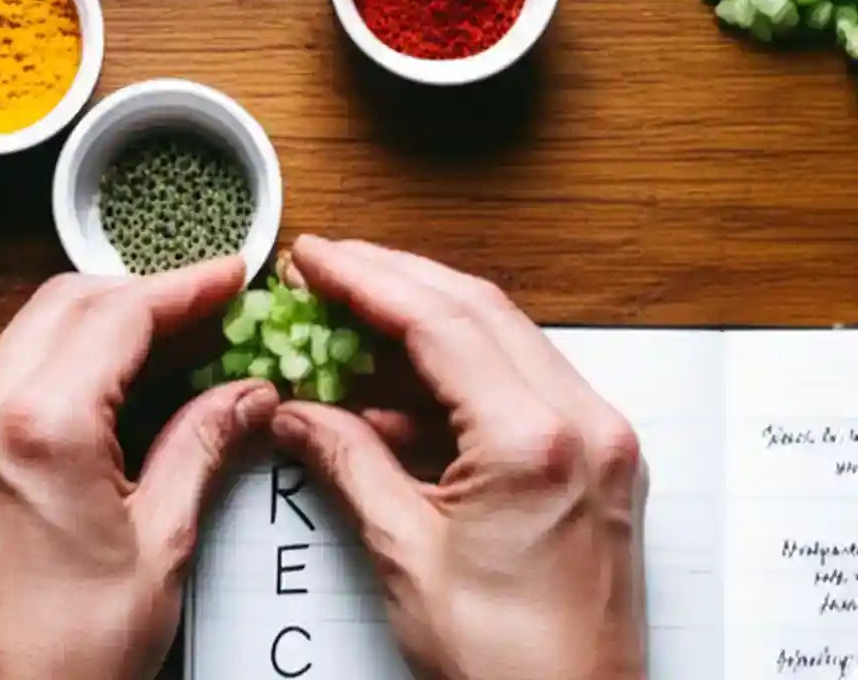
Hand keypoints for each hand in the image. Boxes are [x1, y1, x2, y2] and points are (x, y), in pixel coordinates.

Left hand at [0, 257, 278, 679]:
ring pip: (29, 332)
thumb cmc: (72, 656)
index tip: (228, 278)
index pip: (119, 314)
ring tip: (166, 341)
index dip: (184, 287)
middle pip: (66, 303)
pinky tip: (104, 386)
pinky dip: (58, 362)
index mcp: (40, 428)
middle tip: (204, 307)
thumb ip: (202, 446)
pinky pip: (1, 376)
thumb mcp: (161, 544)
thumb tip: (248, 395)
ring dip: (98, 323)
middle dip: (141, 293)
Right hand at [273, 236, 647, 679]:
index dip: (367, 279)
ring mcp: (598, 441)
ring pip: (500, 340)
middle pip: (477, 310)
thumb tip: (299, 414)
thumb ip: (347, 463)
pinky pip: (517, 387)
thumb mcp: (404, 555)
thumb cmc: (507, 667)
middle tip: (329, 270)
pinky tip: (395, 393)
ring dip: (423, 325)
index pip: (439, 323)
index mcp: (535, 442)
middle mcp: (583, 426)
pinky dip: (453, 378)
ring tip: (350, 324)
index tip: (317, 258)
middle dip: (394, 280)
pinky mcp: (593, 461)